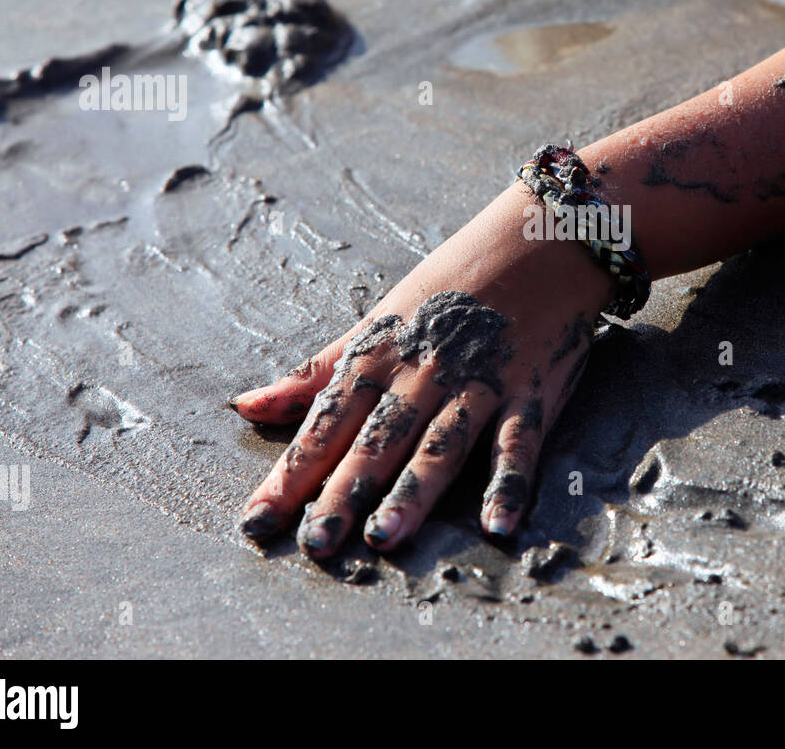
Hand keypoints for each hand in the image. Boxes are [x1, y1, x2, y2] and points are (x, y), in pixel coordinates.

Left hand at [231, 184, 613, 556]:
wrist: (538, 239)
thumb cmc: (451, 281)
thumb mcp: (376, 320)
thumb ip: (315, 371)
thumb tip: (246, 405)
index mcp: (381, 354)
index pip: (326, 422)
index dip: (291, 473)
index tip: (257, 521)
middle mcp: (424, 372)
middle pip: (378, 439)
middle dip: (343, 491)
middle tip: (315, 544)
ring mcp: (480, 382)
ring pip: (441, 443)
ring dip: (414, 491)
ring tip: (385, 537)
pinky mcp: (530, 392)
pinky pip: (518, 444)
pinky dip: (509, 483)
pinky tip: (497, 524)